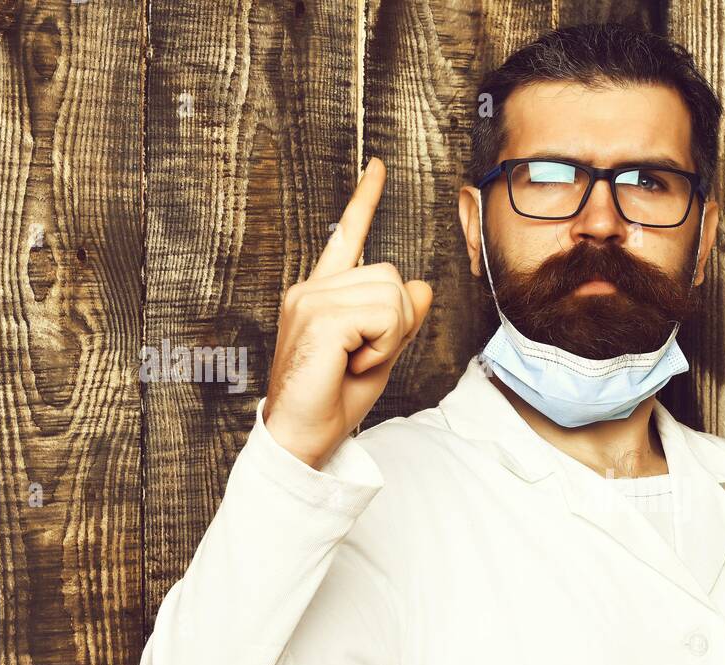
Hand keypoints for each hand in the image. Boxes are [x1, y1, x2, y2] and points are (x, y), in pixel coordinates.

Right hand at [264, 157, 432, 468]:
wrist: (303, 436)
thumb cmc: (333, 400)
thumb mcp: (380, 355)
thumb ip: (401, 320)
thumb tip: (422, 285)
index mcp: (322, 294)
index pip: (347, 237)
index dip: (365, 202)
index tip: (378, 167)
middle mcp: (312, 290)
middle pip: (392, 276)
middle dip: (397, 322)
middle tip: (365, 357)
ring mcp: (311, 301)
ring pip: (393, 296)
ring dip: (391, 337)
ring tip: (356, 361)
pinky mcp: (318, 318)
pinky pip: (384, 316)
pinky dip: (384, 346)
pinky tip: (353, 362)